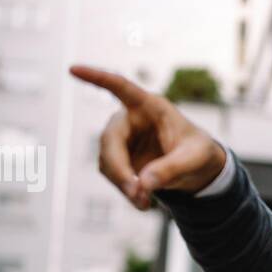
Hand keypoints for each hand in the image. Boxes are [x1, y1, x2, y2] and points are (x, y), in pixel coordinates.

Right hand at [70, 65, 226, 209]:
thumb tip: (143, 185)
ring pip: (108, 161)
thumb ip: (172, 169)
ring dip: (122, 184)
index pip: (120, 87)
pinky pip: (113, 175)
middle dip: (119, 168)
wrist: (197, 168)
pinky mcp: (120, 160)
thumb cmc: (199, 152)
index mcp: (150, 106)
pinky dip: (125, 190)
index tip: (73, 69)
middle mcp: (130, 120)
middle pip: (110, 139)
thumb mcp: (195, 158)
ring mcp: (122, 141)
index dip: (97, 77)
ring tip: (144, 203)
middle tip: (135, 193)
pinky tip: (142, 201)